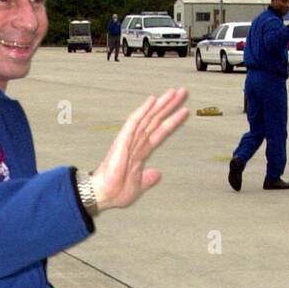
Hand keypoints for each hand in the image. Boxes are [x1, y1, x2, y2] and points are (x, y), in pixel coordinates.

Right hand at [91, 88, 188, 210]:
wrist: (104, 195)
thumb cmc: (116, 190)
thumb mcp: (139, 185)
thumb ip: (149, 178)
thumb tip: (157, 174)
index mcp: (141, 151)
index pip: (160, 132)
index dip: (172, 121)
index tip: (184, 111)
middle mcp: (136, 142)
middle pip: (156, 119)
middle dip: (169, 106)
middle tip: (182, 92)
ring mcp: (129, 140)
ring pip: (148, 117)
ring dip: (160, 104)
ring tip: (173, 92)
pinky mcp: (122, 140)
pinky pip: (133, 122)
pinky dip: (143, 111)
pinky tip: (151, 100)